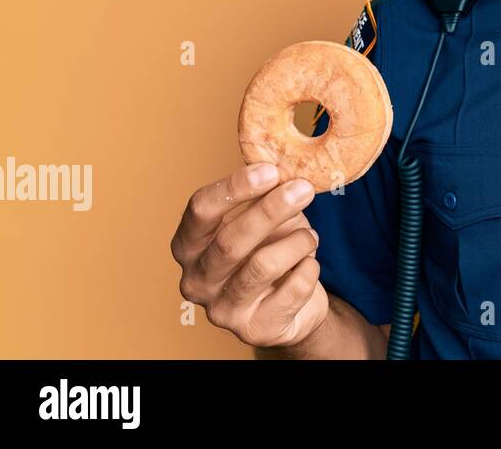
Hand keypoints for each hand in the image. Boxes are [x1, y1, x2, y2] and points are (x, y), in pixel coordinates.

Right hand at [171, 163, 327, 348]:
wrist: (293, 303)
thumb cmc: (271, 250)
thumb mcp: (266, 219)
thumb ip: (268, 195)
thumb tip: (287, 170)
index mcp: (189, 246)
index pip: (200, 211)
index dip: (235, 187)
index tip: (270, 170)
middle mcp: (196, 280)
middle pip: (230, 241)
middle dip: (270, 210)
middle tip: (302, 189)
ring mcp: (221, 310)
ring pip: (262, 266)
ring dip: (297, 242)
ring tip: (311, 236)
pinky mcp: (254, 330)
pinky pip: (292, 289)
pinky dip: (309, 269)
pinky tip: (309, 264)